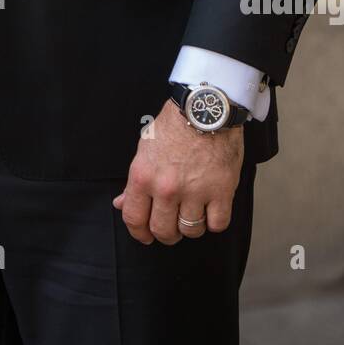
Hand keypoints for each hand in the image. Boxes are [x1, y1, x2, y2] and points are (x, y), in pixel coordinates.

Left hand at [113, 97, 243, 244]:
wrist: (205, 108)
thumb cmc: (175, 125)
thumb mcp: (145, 149)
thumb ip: (134, 182)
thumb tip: (121, 203)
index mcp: (143, 176)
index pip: (134, 219)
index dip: (139, 233)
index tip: (146, 236)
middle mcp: (167, 188)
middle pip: (163, 231)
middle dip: (167, 234)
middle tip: (172, 227)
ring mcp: (195, 191)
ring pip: (191, 231)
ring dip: (192, 226)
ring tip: (193, 212)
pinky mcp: (222, 191)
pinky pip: (217, 224)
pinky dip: (215, 221)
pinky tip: (212, 209)